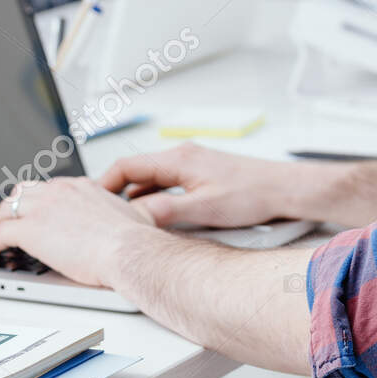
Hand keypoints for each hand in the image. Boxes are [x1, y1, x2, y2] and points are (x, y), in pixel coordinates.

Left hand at [0, 176, 154, 287]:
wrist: (129, 250)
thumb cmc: (135, 240)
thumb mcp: (137, 214)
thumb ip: (131, 210)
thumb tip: (140, 213)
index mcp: (81, 187)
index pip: (49, 188)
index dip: (38, 202)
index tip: (35, 215)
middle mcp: (59, 191)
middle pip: (23, 193)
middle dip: (12, 208)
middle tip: (9, 224)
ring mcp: (42, 208)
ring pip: (6, 209)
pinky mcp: (30, 230)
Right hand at [97, 143, 317, 228]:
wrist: (285, 189)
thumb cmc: (253, 194)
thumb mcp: (205, 210)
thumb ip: (167, 212)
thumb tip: (136, 219)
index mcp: (178, 159)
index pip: (126, 166)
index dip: (104, 185)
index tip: (92, 204)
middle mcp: (182, 156)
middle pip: (135, 172)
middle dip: (116, 194)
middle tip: (102, 216)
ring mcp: (192, 164)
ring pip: (151, 179)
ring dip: (137, 197)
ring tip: (125, 221)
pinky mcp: (201, 175)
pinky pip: (167, 184)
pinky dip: (155, 198)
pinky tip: (155, 218)